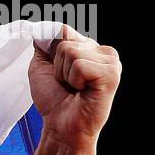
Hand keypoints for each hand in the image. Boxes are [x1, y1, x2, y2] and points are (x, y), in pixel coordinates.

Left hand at [29, 24, 121, 151]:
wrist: (61, 126)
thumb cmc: (54, 99)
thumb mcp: (42, 66)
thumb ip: (44, 44)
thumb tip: (42, 27)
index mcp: (89, 48)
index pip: (63, 31)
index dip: (51, 51)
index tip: (56, 71)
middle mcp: (103, 51)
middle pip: (65, 42)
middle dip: (57, 66)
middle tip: (67, 84)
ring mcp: (110, 61)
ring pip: (71, 52)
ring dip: (65, 74)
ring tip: (75, 88)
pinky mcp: (111, 73)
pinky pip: (80, 65)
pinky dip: (74, 80)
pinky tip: (82, 91)